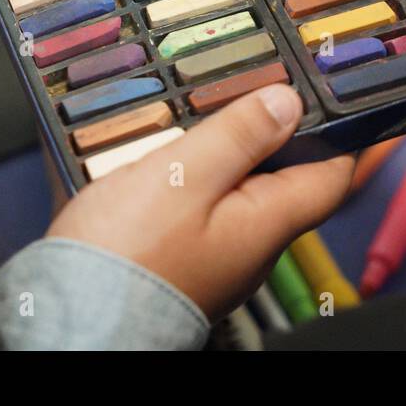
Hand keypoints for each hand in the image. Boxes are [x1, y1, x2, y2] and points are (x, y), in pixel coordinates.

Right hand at [47, 85, 354, 320]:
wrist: (73, 318)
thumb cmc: (127, 254)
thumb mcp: (184, 175)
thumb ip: (239, 135)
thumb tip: (288, 102)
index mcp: (266, 223)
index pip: (330, 173)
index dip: (332, 128)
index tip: (315, 89)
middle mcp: (251, 246)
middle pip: (280, 177)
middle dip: (264, 130)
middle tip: (240, 87)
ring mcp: (217, 256)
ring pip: (234, 190)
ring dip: (217, 152)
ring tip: (190, 115)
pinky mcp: (181, 259)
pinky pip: (198, 208)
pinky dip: (186, 177)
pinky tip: (156, 157)